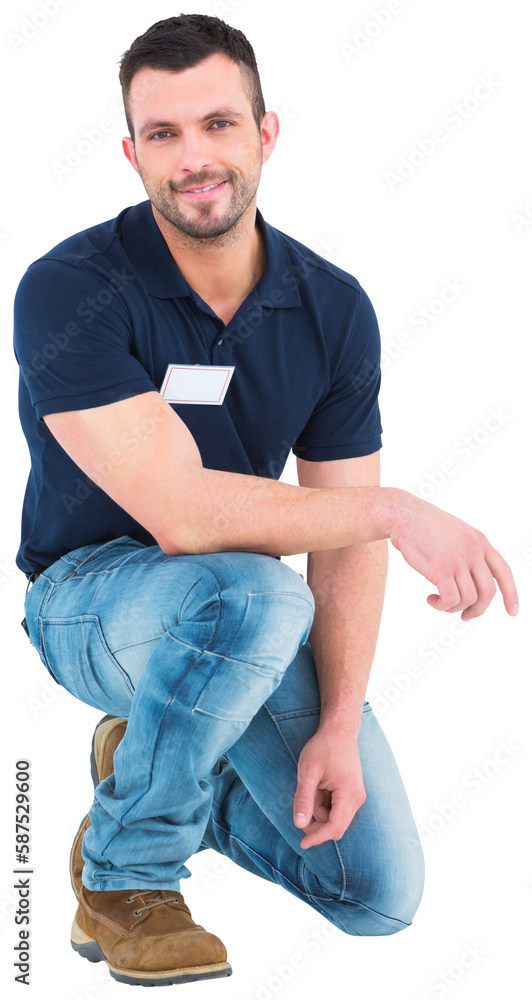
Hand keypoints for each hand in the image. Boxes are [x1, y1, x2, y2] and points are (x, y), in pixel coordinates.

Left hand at [293, 728, 365, 848]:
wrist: (339, 731)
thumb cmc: (323, 748)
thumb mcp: (308, 772)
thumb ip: (304, 798)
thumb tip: (299, 825)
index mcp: (348, 794)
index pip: (334, 827)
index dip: (317, 837)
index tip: (301, 844)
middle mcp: (357, 798)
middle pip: (336, 826)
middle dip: (317, 822)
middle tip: (302, 805)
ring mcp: (357, 796)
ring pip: (335, 817)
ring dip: (319, 810)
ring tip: (314, 786)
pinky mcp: (353, 793)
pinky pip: (337, 809)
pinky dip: (324, 804)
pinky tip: (321, 786)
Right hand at [390, 491, 518, 620]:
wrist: (404, 515)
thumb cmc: (424, 526)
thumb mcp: (456, 534)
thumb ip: (469, 552)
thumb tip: (472, 581)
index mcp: (480, 542)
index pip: (503, 572)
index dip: (511, 594)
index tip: (513, 612)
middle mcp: (474, 551)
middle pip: (488, 592)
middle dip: (478, 610)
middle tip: (465, 616)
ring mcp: (459, 560)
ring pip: (468, 599)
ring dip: (453, 608)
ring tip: (439, 602)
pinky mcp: (442, 570)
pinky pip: (450, 599)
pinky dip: (442, 606)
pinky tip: (431, 599)